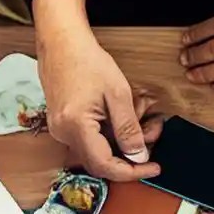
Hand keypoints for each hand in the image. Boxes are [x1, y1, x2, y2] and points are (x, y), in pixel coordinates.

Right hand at [38, 22, 162, 181]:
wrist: (61, 42)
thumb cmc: (87, 60)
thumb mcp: (118, 93)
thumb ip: (128, 128)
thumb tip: (138, 156)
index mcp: (75, 126)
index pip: (105, 165)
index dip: (132, 171)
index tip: (153, 167)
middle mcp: (63, 133)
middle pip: (102, 161)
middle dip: (131, 153)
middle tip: (153, 132)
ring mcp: (60, 130)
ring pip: (98, 150)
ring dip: (123, 141)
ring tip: (143, 117)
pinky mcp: (62, 124)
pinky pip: (90, 139)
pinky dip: (111, 133)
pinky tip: (123, 115)